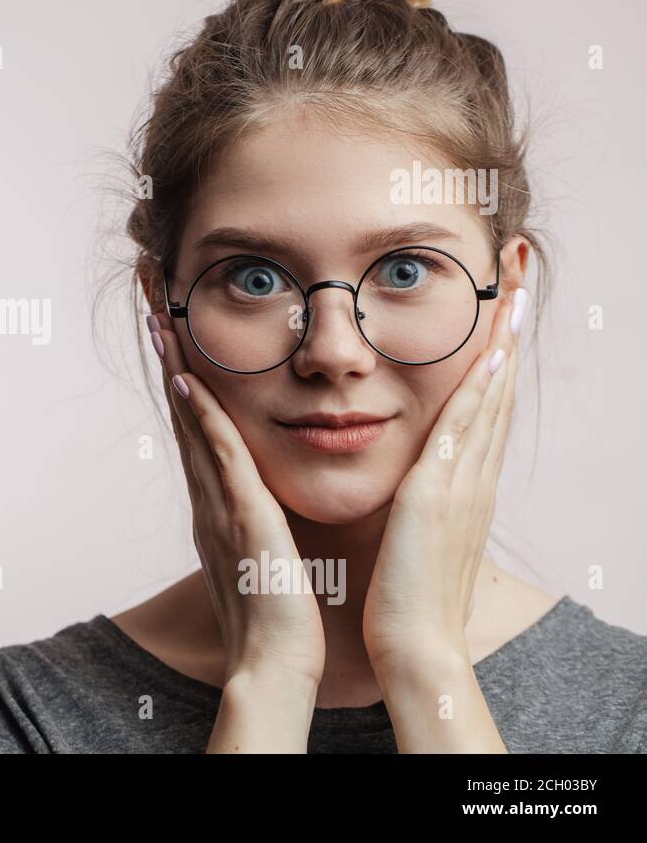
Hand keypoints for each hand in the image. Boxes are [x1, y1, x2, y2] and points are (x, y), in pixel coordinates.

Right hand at [148, 311, 325, 687]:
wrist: (272, 667)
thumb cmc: (278, 617)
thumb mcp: (266, 555)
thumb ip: (259, 521)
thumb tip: (263, 499)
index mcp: (219, 503)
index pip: (197, 425)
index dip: (183, 373)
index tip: (173, 326)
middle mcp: (208, 498)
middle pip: (182, 411)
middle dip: (166, 354)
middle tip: (151, 301)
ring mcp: (218, 506)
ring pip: (191, 424)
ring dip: (173, 369)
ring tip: (158, 319)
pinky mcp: (239, 519)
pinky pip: (216, 459)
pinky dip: (199, 420)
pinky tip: (186, 383)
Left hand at [362, 287, 525, 672]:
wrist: (414, 645)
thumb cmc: (407, 596)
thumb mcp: (417, 534)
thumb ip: (421, 503)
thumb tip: (418, 484)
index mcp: (463, 486)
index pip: (486, 409)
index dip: (495, 360)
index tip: (501, 314)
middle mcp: (473, 478)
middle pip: (499, 391)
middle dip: (508, 334)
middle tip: (519, 279)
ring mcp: (462, 484)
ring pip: (491, 400)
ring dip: (502, 343)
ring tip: (514, 291)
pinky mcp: (439, 495)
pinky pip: (466, 430)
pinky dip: (481, 389)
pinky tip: (490, 353)